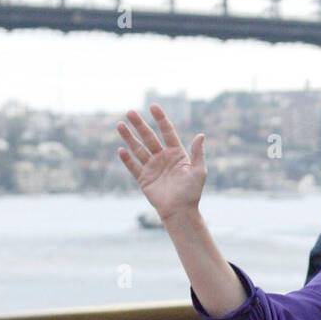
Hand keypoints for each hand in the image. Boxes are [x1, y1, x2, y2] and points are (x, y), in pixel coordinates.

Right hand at [116, 103, 205, 220]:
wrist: (180, 212)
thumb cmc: (192, 193)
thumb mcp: (198, 172)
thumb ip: (198, 153)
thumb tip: (201, 135)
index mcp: (176, 154)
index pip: (167, 132)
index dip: (161, 119)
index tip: (153, 106)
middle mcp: (163, 158)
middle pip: (149, 137)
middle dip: (140, 125)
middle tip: (130, 112)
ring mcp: (152, 168)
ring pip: (138, 149)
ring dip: (129, 137)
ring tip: (120, 125)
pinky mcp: (144, 179)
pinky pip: (133, 167)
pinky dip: (127, 159)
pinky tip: (121, 149)